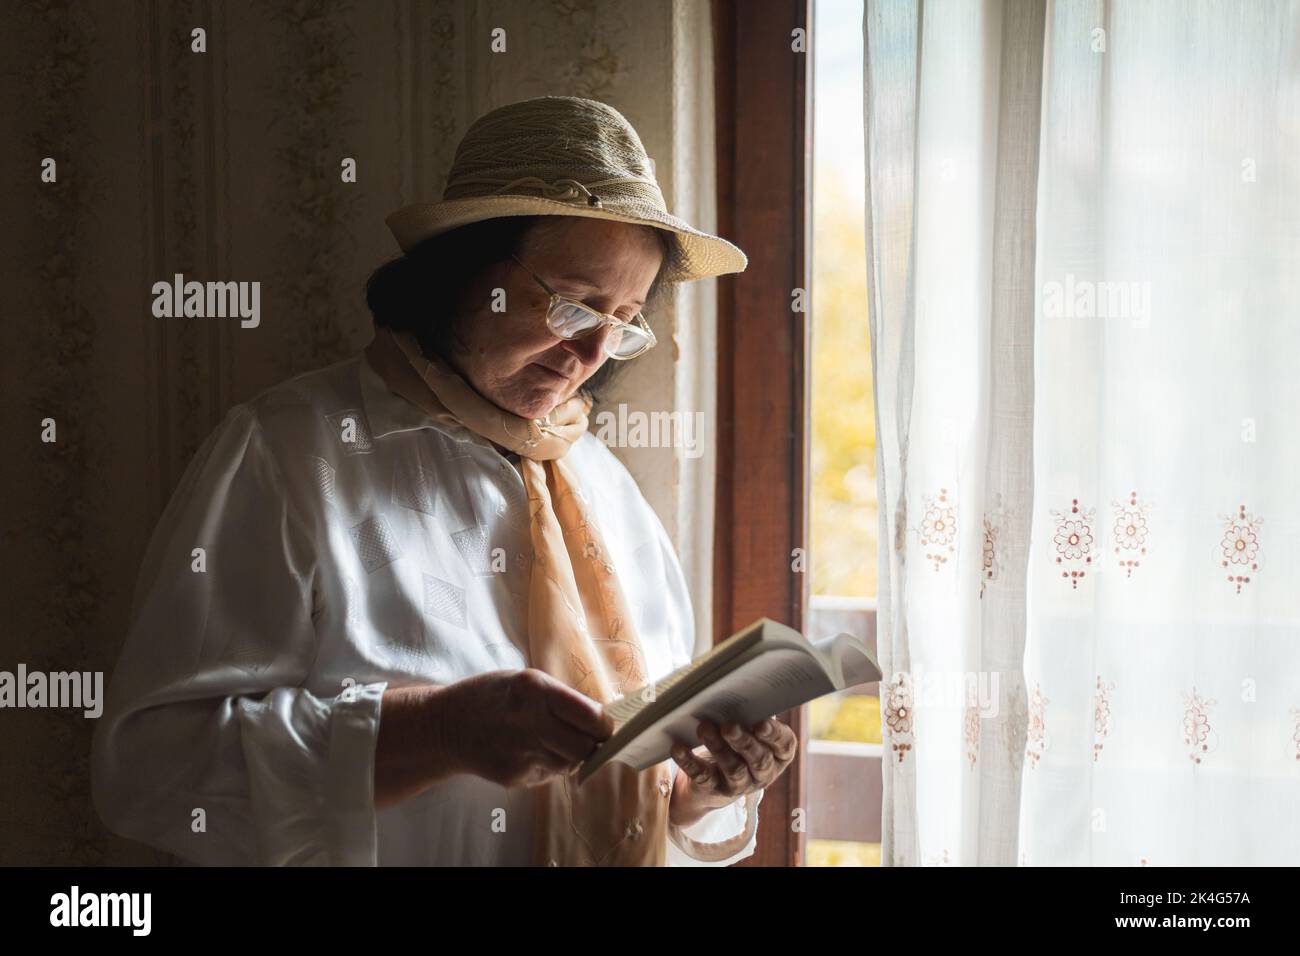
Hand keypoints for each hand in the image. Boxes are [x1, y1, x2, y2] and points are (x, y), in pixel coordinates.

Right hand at [441, 669, 613, 788]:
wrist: (445, 726)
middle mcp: (528, 721)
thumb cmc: (491, 697)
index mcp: (535, 689)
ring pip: (570, 764)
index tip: (604, 726)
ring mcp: (520, 752)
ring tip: (549, 740)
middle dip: (591, 744)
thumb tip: (602, 720)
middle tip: (585, 737)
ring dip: (569, 755)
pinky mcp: (513, 776)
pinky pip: (548, 774)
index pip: (591, 716)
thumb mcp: (525, 681)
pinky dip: (548, 764)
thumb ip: (561, 698)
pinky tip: (528, 750)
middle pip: (585, 747)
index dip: (604, 725)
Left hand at [668, 717, 796, 827]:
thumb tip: (744, 691)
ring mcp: (740, 785)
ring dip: (718, 748)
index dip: (774, 734)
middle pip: (758, 759)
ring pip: (733, 768)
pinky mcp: (714, 790)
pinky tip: (678, 748)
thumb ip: (751, 716)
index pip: (783, 745)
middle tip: (728, 725)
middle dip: (743, 741)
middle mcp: (763, 773)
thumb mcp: (748, 731)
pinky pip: (702, 777)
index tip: (760, 722)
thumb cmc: (736, 745)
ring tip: (704, 728)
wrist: (711, 784)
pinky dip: (689, 762)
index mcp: (777, 755)